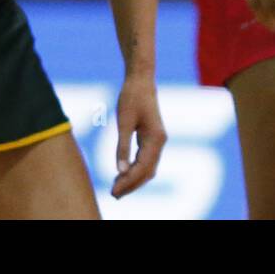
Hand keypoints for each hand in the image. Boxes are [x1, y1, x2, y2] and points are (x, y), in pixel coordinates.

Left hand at [111, 74, 165, 197]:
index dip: (129, 181)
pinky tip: (123, 174)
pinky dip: (136, 170)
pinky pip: (146, 160)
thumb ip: (122, 146)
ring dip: (134, 179)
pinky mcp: (152, 138)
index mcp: (156, 138)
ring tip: (117, 188)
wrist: (141, 79)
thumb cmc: (132, 97)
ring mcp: (158, 140)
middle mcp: (160, 141)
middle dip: (132, 184)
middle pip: (148, 171)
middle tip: (114, 194)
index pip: (143, 167)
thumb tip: (120, 170)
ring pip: (148, 167)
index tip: (114, 190)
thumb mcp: (124, 122)